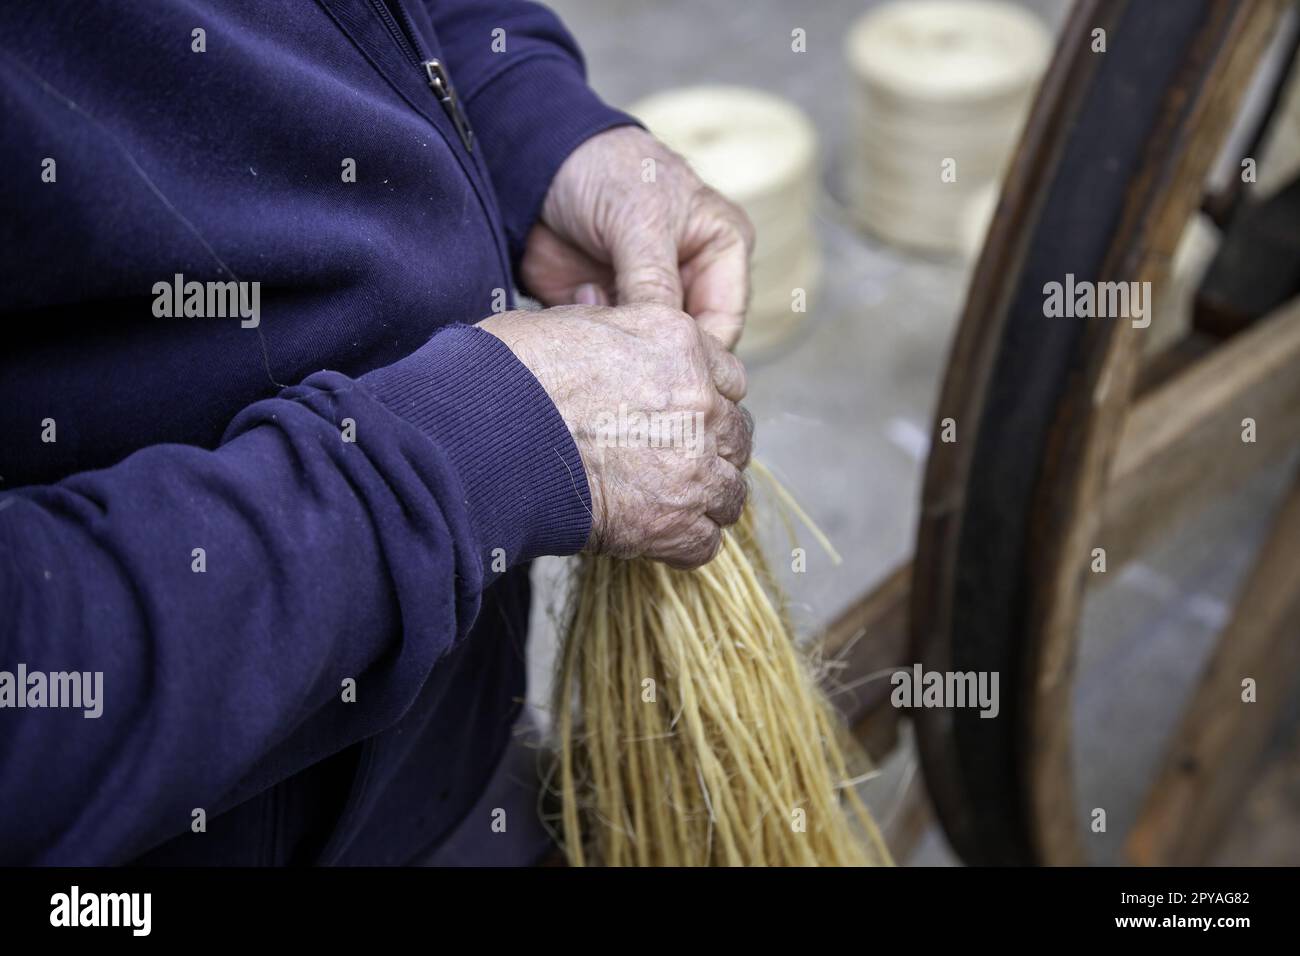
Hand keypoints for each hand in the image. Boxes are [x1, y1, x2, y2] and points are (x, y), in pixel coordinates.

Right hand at [478, 303, 752, 568]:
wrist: (482, 435)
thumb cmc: (507, 374)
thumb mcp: (569, 322)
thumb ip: (615, 332)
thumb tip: (610, 331)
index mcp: (680, 345)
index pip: (729, 379)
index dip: (704, 399)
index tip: (678, 415)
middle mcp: (700, 403)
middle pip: (736, 436)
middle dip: (708, 449)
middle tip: (667, 461)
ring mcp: (692, 467)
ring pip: (729, 493)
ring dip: (702, 499)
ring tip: (662, 504)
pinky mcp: (672, 524)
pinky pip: (705, 543)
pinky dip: (682, 544)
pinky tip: (652, 537)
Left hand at [521, 126, 754, 348]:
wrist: (535, 162)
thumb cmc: (604, 169)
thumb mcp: (640, 219)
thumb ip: (656, 281)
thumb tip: (671, 343)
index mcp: (720, 249)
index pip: (725, 321)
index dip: (703, 349)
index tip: (667, 362)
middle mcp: (691, 278)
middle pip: (691, 344)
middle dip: (660, 348)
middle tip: (630, 345)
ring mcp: (648, 297)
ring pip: (650, 351)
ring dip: (625, 340)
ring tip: (598, 300)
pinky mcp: (609, 309)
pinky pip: (613, 346)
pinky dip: (599, 335)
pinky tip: (581, 296)